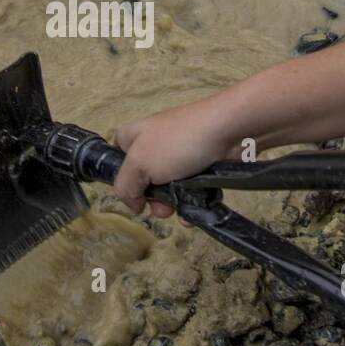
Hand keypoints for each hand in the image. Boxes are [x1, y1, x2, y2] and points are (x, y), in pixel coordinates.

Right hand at [113, 95, 238, 217]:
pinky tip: (194, 214)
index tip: (131, 192)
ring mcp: (180, 153)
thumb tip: (133, 204)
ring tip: (180, 212)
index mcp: (134, 135)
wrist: (228, 131)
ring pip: (169, 187)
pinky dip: (192, 201)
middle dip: (152, 199)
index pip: (117, 156)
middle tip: (160, 208)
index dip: (121, 176)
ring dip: (172, 205)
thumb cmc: (177, 144)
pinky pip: (191, 188)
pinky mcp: (202, 163)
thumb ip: (125, 186)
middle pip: (145, 178)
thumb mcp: (140, 165)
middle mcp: (155, 143)